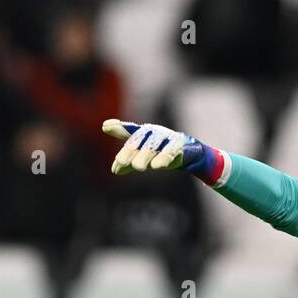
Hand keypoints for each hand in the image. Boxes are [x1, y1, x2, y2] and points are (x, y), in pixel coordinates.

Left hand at [101, 120, 223, 181]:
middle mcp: (155, 133)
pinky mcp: (181, 147)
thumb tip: (114, 170)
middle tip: (120, 162)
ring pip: (154, 146)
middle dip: (130, 151)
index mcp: (144, 133)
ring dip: (145, 156)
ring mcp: (168, 138)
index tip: (106, 127)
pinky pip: (172, 152)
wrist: (191, 154)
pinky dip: (164, 158)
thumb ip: (128, 162)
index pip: (130, 131)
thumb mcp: (144, 156)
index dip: (119, 128)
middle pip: (140, 140)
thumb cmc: (162, 152)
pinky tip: (156, 166)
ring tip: (137, 167)